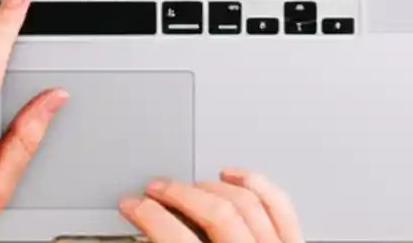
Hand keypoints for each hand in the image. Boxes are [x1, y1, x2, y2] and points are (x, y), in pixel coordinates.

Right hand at [119, 170, 302, 242]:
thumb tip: (146, 231)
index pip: (176, 238)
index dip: (148, 216)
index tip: (132, 204)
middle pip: (215, 212)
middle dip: (178, 194)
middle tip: (155, 188)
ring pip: (247, 204)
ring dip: (211, 188)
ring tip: (188, 185)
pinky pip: (280, 206)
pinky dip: (256, 185)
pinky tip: (234, 176)